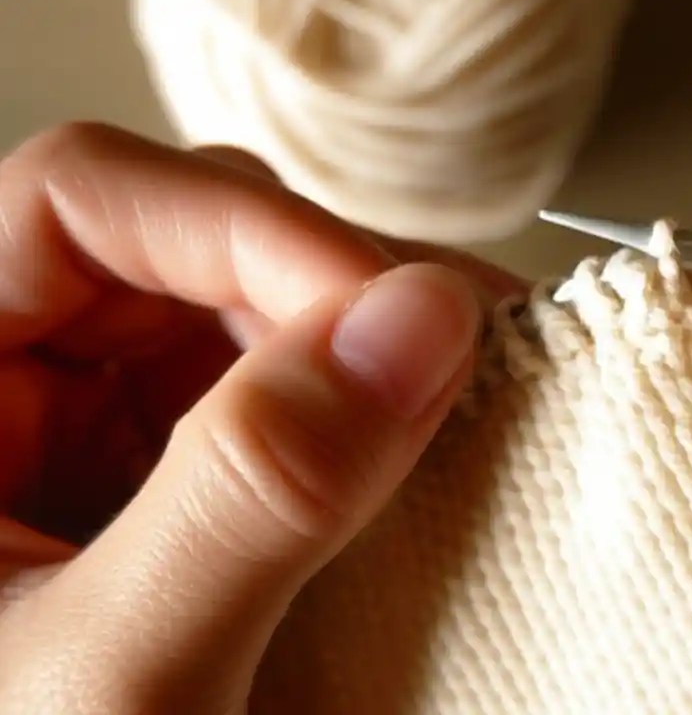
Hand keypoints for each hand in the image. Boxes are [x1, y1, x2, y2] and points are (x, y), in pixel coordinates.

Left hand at [0, 125, 508, 711]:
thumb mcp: (121, 682)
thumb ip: (254, 496)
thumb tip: (420, 322)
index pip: (78, 203)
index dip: (244, 226)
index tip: (396, 315)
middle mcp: (2, 393)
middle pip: (182, 243)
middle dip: (334, 284)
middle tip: (466, 353)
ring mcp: (91, 441)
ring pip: (248, 314)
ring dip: (366, 345)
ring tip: (466, 395)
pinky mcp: (171, 495)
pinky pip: (282, 404)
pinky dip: (366, 414)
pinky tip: (427, 448)